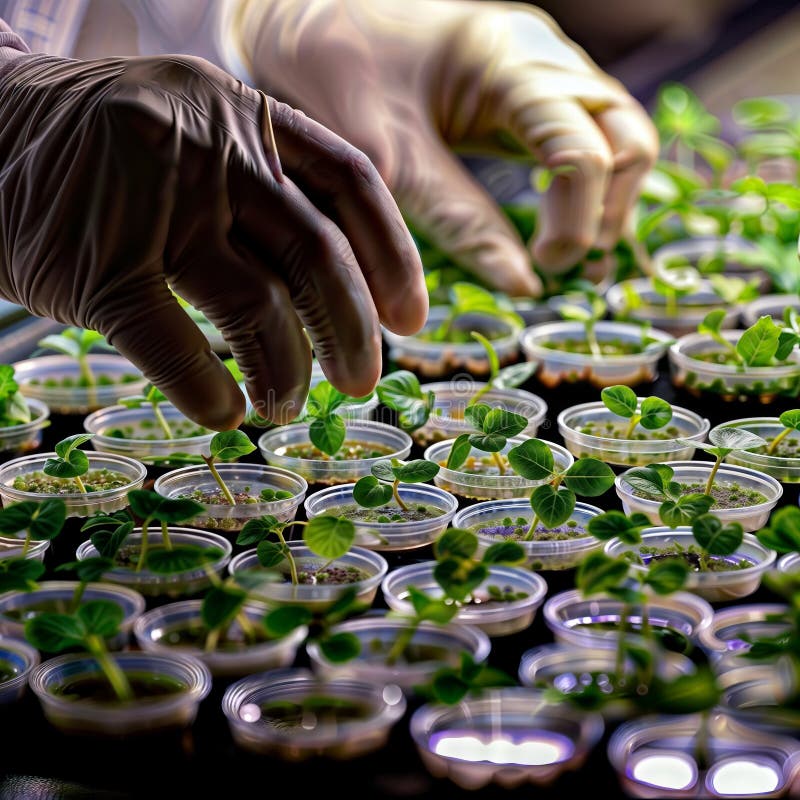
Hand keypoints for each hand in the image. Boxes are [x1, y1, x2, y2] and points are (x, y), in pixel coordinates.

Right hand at [0, 51, 425, 428]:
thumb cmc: (104, 157)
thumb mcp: (195, 140)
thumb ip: (262, 193)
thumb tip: (339, 288)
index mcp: (243, 117)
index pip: (351, 183)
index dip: (394, 257)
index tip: (410, 318)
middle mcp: (207, 154)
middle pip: (318, 255)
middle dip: (352, 331)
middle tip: (363, 382)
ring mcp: (150, 208)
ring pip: (256, 307)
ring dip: (287, 372)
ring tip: (284, 406)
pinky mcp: (97, 268)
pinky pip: (174, 346)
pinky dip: (208, 391)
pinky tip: (224, 412)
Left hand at [238, 0, 658, 293]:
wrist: (301, 15)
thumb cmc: (334, 74)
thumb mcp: (391, 157)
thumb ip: (460, 221)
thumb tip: (523, 286)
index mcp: (510, 63)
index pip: (586, 151)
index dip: (578, 222)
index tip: (543, 268)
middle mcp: (543, 57)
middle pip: (628, 136)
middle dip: (608, 209)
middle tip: (558, 263)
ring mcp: (541, 68)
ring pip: (616, 136)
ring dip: (603, 199)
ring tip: (559, 252)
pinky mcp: (526, 88)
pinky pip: (582, 135)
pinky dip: (580, 185)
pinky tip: (552, 223)